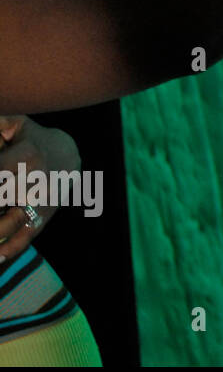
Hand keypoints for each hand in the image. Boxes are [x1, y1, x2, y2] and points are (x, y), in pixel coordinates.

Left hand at [0, 116, 78, 263]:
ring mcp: (44, 200)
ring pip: (15, 222)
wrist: (67, 152)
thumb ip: (0, 124)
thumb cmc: (28, 136)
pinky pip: (29, 235)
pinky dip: (12, 248)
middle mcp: (38, 180)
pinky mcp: (47, 215)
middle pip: (3, 199)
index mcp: (27, 155)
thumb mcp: (14, 123)